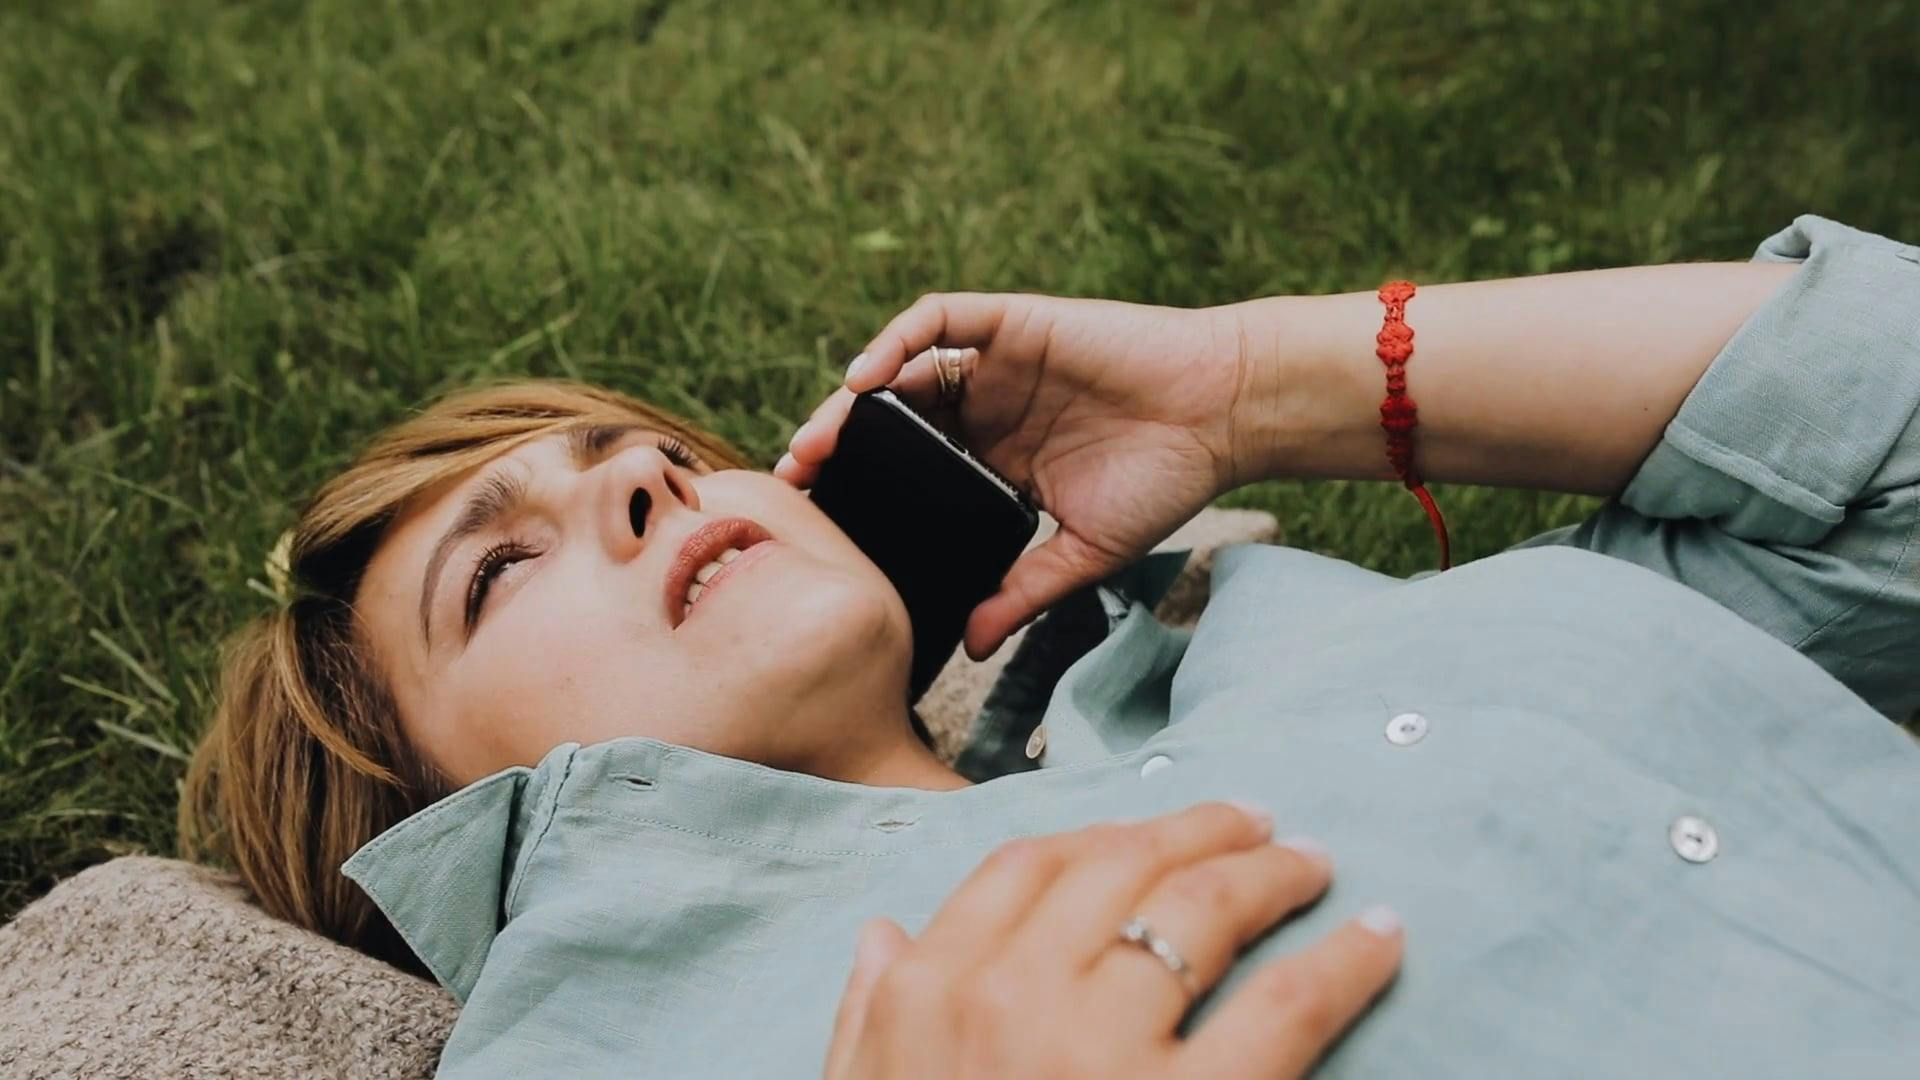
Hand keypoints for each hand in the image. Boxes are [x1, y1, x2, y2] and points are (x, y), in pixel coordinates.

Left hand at [779, 293, 1250, 658]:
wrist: (1221, 418)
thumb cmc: (1164, 481)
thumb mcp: (1083, 554)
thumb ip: (1022, 593)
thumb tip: (972, 648)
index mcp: (993, 459)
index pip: (907, 470)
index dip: (861, 491)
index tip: (818, 527)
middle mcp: (985, 407)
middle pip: (888, 419)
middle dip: (836, 447)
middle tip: (794, 483)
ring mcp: (997, 363)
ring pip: (901, 368)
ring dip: (850, 399)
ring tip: (816, 440)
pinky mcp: (1015, 322)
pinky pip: (942, 318)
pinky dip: (898, 339)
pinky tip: (868, 376)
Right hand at [821, 803, 1402, 1079]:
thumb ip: (868, 1016)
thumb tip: (883, 933)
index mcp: (930, 993)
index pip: (1026, 869)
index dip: (1103, 836)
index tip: (1149, 834)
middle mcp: (1012, 998)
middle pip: (1123, 870)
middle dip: (1198, 833)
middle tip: (1254, 825)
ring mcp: (1102, 1050)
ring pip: (1203, 913)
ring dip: (1270, 873)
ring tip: (1310, 865)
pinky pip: (1287, 1005)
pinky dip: (1344, 962)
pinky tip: (1379, 937)